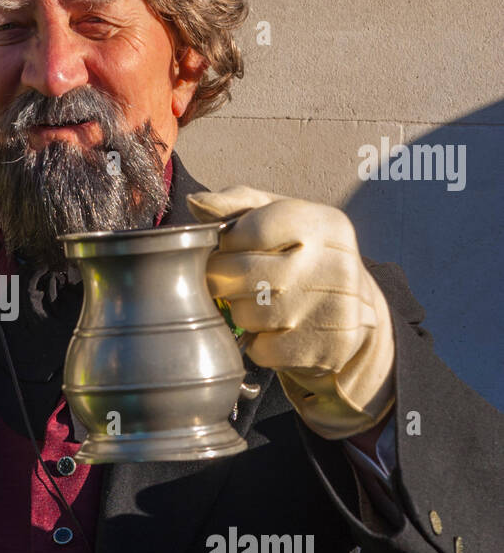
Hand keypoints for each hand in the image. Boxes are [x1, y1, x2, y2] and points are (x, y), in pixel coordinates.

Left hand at [186, 185, 395, 439]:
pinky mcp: (331, 348)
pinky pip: (264, 350)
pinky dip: (257, 344)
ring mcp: (337, 309)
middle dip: (222, 278)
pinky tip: (271, 331)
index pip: (257, 228)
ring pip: (250, 315)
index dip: (229, 240)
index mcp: (325, 224)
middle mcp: (337, 265)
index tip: (226, 247)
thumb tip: (196, 202)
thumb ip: (235, 204)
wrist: (357, 310)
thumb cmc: (301, 254)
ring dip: (239, 312)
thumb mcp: (278, 218)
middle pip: (246, 274)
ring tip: (254, 303)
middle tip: (224, 280)